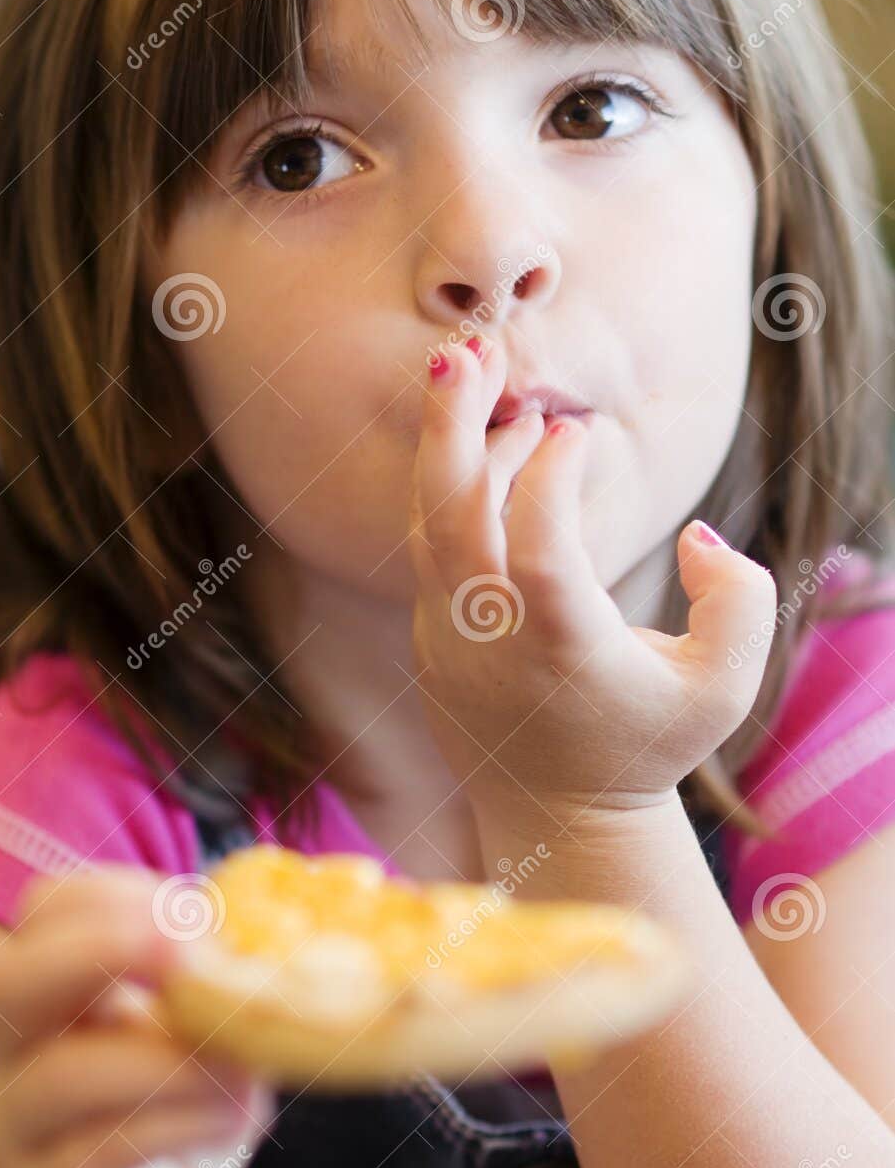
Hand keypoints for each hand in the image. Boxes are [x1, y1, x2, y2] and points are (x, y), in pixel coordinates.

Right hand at [0, 867, 274, 1167]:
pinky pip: (101, 1155)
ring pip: (59, 1078)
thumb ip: (222, 994)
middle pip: (15, 981)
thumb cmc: (173, 1125)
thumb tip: (287, 948)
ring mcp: (16, 1135)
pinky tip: (233, 1120)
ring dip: (170, 1062)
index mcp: (43, 992)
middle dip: (104, 949)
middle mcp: (7, 1056)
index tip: (205, 913)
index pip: (49, 911)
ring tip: (243, 1074)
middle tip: (191, 952)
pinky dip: (178, 1127)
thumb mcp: (200, 1041)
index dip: (126, 896)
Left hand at [409, 337, 777, 825]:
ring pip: (427, 527)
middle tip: (464, 351)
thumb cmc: (648, 745)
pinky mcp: (430, 641)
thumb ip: (739, 603)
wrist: (560, 816)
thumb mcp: (723, 687)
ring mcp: (446, 643)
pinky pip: (428, 551)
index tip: (575, 433)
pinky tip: (487, 452)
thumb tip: (696, 535)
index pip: (537, 546)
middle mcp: (488, 643)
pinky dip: (451, 496)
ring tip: (482, 383)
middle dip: (451, 425)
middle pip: (449, 518)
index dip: (550, 478)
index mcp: (560, 651)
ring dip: (448, 449)